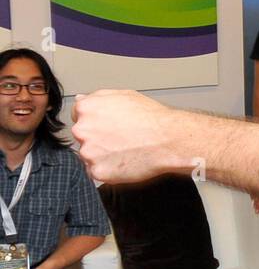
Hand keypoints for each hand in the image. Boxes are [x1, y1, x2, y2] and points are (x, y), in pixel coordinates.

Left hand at [72, 90, 186, 183]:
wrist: (169, 139)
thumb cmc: (152, 118)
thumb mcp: (125, 96)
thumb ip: (98, 97)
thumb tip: (81, 99)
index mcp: (87, 109)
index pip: (79, 117)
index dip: (97, 122)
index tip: (110, 127)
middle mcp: (82, 130)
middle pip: (83, 137)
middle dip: (98, 139)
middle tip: (121, 139)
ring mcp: (88, 152)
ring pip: (90, 156)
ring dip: (103, 155)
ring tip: (126, 150)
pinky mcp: (97, 171)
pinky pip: (98, 172)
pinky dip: (110, 170)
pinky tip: (126, 161)